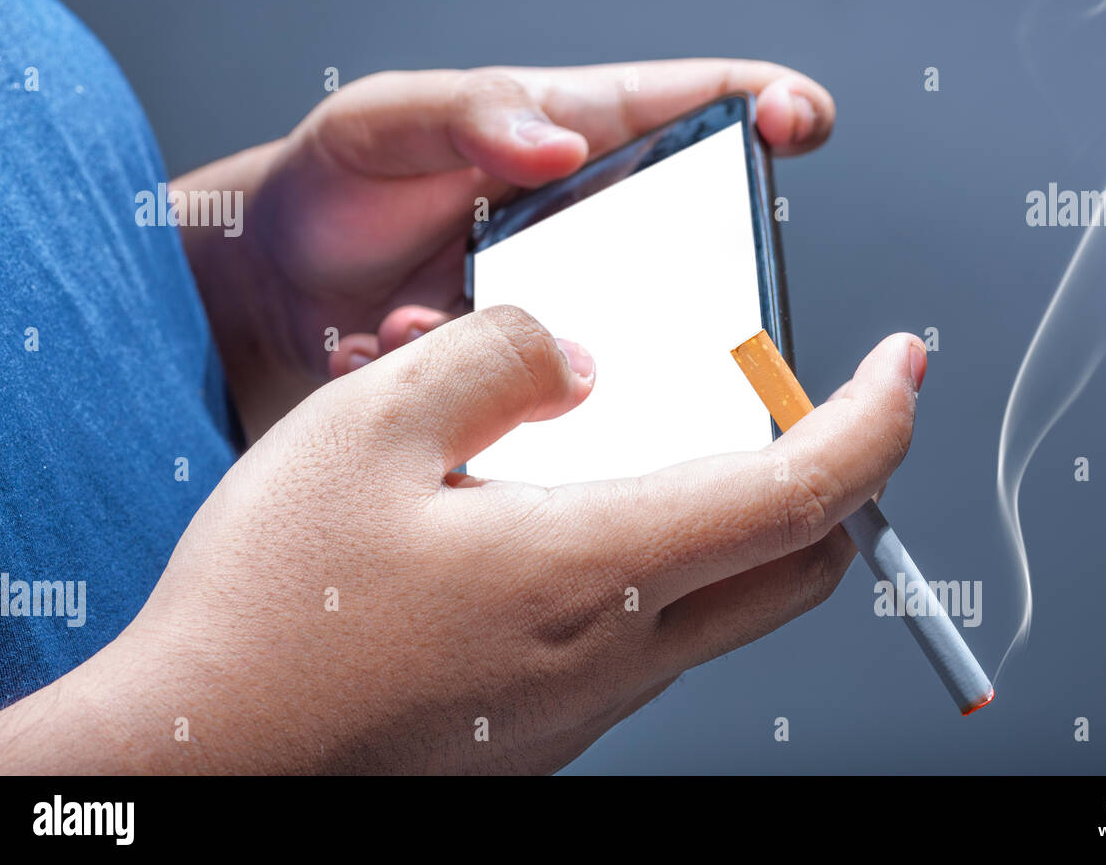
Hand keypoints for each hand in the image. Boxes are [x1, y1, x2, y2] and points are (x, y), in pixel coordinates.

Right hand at [0, 308, 922, 773]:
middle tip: (789, 402)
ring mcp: (586, 701)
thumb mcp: (367, 424)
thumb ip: (499, 357)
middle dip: (833, 479)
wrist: (203, 750)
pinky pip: (650, 636)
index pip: (802, 495)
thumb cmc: (272, 603)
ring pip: (725, 606)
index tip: (902, 363)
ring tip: (661, 445)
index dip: (874, 421)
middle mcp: (615, 650)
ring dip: (739, 521)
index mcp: (593, 567)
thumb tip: (584, 354)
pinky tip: (567, 522)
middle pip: (797, 568)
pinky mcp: (547, 724)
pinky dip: (661, 566)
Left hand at [176, 60, 834, 437]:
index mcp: (578, 137)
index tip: (802, 124)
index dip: (769, 106)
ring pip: (639, 336)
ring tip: (446, 308)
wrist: (271, 291)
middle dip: (699, 274)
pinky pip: (561, 393)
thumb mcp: (384, 118)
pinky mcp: (538, 373)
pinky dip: (499, 388)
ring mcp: (572, 303)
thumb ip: (472, 112)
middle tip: (630, 287)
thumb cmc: (335, 185)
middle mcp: (594, 228)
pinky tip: (406, 348)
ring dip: (568, 341)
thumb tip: (560, 142)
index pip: (699, 107)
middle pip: (700, 243)